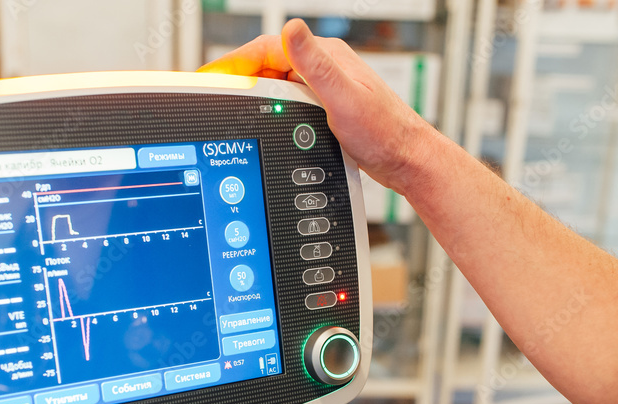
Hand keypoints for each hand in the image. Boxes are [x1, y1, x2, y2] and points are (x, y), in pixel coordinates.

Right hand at [199, 19, 439, 194]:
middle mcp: (325, 68)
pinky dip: (270, 107)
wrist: (407, 160)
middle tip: (210, 92)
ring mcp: (325, 88)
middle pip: (269, 64)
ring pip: (278, 83)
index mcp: (327, 58)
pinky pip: (289, 100)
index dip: (235, 62)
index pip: (268, 48)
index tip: (211, 75)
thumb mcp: (344, 98)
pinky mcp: (327, 108)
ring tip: (228, 105)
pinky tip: (263, 120)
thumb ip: (315, 65)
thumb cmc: (385, 132)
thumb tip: (292, 30)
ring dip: (254, 92)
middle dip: (239, 76)